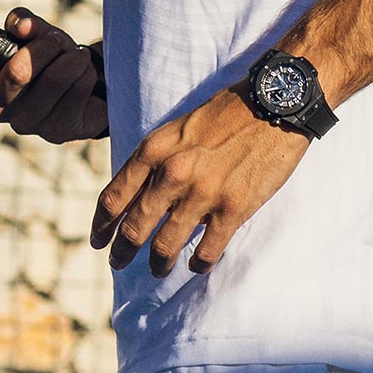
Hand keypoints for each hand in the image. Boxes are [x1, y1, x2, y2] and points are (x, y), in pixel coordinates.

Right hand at [0, 9, 108, 143]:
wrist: (89, 86)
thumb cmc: (53, 58)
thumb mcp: (38, 33)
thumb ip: (25, 22)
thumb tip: (21, 26)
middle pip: (16, 74)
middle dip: (44, 47)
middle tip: (57, 39)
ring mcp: (25, 124)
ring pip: (53, 80)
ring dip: (72, 59)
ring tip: (77, 57)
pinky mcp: (55, 133)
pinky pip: (75, 91)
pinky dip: (85, 74)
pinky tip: (84, 76)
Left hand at [90, 86, 309, 274]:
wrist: (275, 103)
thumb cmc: (226, 113)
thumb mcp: (179, 129)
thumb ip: (158, 161)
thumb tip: (143, 197)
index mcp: (154, 150)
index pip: (113, 198)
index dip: (101, 225)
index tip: (98, 240)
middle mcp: (172, 173)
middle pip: (133, 228)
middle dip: (122, 252)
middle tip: (119, 262)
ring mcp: (203, 193)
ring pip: (165, 246)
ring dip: (158, 264)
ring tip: (158, 269)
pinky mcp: (234, 208)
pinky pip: (207, 251)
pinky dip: (198, 264)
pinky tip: (197, 264)